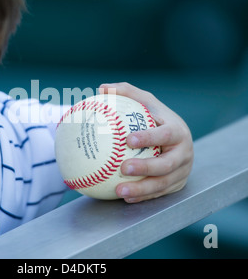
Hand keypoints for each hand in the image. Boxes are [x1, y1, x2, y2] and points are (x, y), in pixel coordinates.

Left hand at [99, 82, 193, 202]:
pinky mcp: (177, 185)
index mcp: (178, 131)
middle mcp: (184, 153)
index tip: (128, 139)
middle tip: (123, 168)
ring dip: (141, 190)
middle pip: (167, 164)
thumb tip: (102, 87)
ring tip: (119, 190)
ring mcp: (182, 171)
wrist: (176, 139)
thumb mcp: (145, 102)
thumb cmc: (155, 118)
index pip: (165, 135)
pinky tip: (124, 197)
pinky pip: (159, 194)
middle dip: (146, 168)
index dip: (149, 137)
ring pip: (162, 184)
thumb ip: (126, 93)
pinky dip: (143, 196)